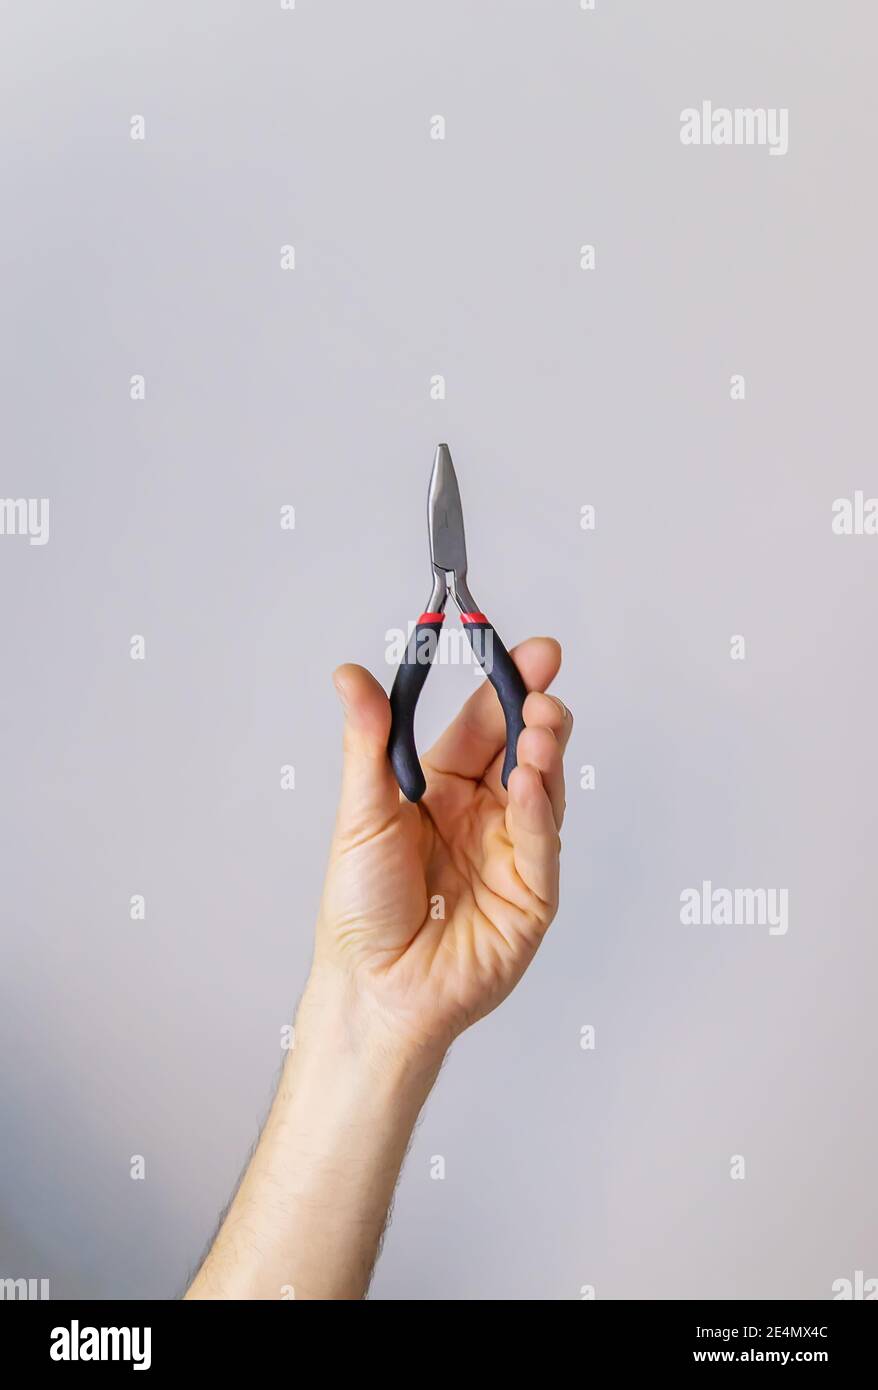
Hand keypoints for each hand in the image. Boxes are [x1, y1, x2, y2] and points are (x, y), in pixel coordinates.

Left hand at [307, 636, 571, 1064]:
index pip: (483, 724)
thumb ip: (369, 740)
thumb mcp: (360, 813)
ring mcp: (512, 853)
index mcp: (442, 789)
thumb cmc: (361, 909)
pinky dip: (540, 808)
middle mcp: (483, 815)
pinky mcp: (533, 895)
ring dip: (543, 753)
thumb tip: (350, 674)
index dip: (505, 685)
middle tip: (541, 683)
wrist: (372, 989)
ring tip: (538, 727)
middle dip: (536, 712)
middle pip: (522, 748)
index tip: (528, 650)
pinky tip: (531, 779)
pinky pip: (542, 842)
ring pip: (543, 789)